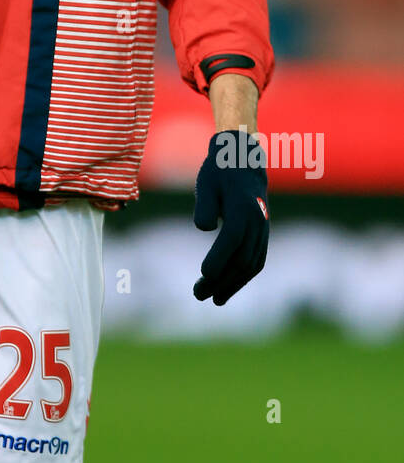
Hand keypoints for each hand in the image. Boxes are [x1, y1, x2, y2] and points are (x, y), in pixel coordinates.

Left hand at [193, 130, 268, 304]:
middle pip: (241, 257)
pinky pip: (256, 262)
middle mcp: (257, 221)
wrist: (244, 163)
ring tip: (213, 299)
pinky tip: (226, 290)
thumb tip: (204, 228)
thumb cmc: (220, 173)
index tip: (203, 274)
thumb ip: (205, 205)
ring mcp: (263, 230)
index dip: (219, 258)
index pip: (232, 238)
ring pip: (252, 264)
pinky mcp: (262, 236)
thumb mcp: (207, 182)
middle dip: (221, 279)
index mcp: (243, 206)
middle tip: (198, 294)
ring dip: (232, 284)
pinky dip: (242, 279)